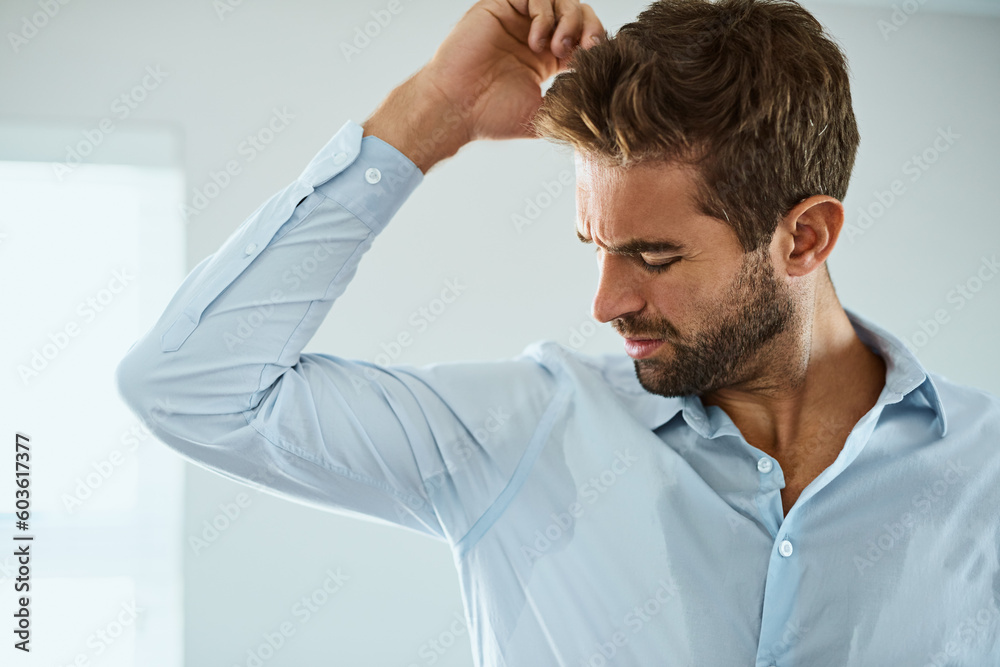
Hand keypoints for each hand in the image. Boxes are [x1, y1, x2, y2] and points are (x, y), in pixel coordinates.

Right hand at [418, 0, 605, 143]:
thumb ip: (568, 103)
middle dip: (589, 27)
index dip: (597, 42)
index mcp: (547, 58)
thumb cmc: (490, 116)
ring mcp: (517, 19)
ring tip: (557, 48)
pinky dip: (544, 12)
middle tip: (584, 51)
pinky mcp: (500, 5)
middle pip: (579, 12)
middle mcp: (534, 34)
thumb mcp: (543, 114)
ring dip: (569, 20)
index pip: (585, 35)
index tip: (596, 62)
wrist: (456, 108)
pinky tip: (536, 41)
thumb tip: (601, 103)